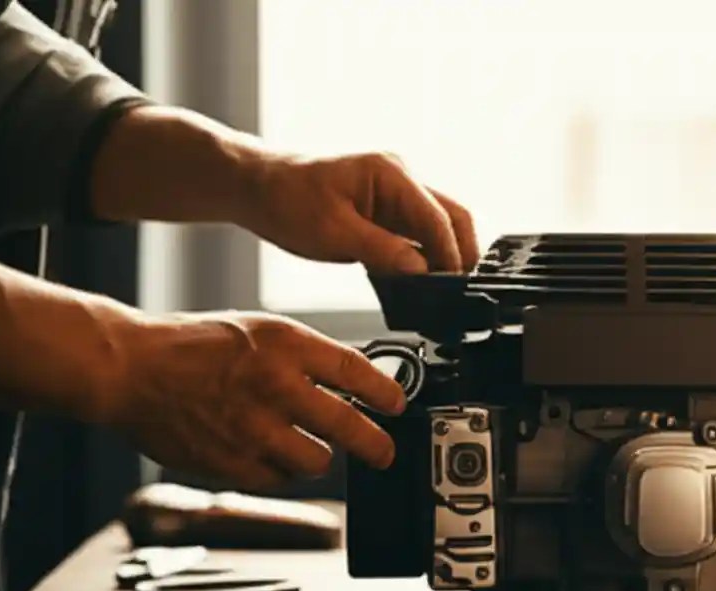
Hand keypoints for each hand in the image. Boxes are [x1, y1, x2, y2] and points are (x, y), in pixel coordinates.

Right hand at [100, 311, 404, 490]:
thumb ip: (303, 356)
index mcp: (285, 345)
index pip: (356, 372)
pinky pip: (279, 479)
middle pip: (349, 427)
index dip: (385, 393)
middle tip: (385, 452)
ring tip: (309, 444)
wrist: (130, 370)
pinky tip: (270, 453)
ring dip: (319, 455)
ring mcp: (254, 429)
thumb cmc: (193, 346)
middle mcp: (275, 387)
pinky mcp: (232, 463)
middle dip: (376, 445)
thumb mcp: (258, 330)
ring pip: (317, 461)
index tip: (396, 405)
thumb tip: (351, 381)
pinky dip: (281, 470)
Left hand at [242, 151, 479, 273]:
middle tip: (459, 292)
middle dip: (461, 254)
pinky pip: (414, 235)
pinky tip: (416, 283)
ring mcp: (394, 194)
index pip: (439, 218)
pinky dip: (421, 258)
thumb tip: (421, 270)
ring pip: (436, 227)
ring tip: (439, 293)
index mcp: (391, 173)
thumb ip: (381, 250)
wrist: (254, 186)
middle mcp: (400, 178)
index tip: (453, 287)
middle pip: (451, 217)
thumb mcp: (331, 231)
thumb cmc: (284, 197)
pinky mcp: (383, 211)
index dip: (451, 256)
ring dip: (441, 257)